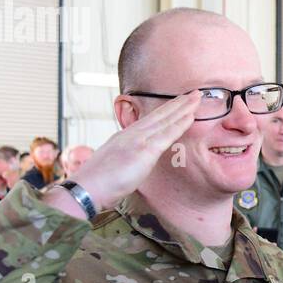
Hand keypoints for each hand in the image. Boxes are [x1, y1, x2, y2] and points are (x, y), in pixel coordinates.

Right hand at [47, 91, 199, 214]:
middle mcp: (131, 134)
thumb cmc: (96, 184)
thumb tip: (134, 162)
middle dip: (178, 103)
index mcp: (124, 137)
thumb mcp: (113, 166)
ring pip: (165, 119)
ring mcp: (137, 140)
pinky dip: (180, 123)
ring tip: (197, 97)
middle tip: (194, 93)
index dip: (166, 110)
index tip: (179, 102)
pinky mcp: (143, 151)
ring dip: (183, 107)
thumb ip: (127, 160)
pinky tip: (191, 116)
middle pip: (159, 115)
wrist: (85, 189)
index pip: (150, 120)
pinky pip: (167, 134)